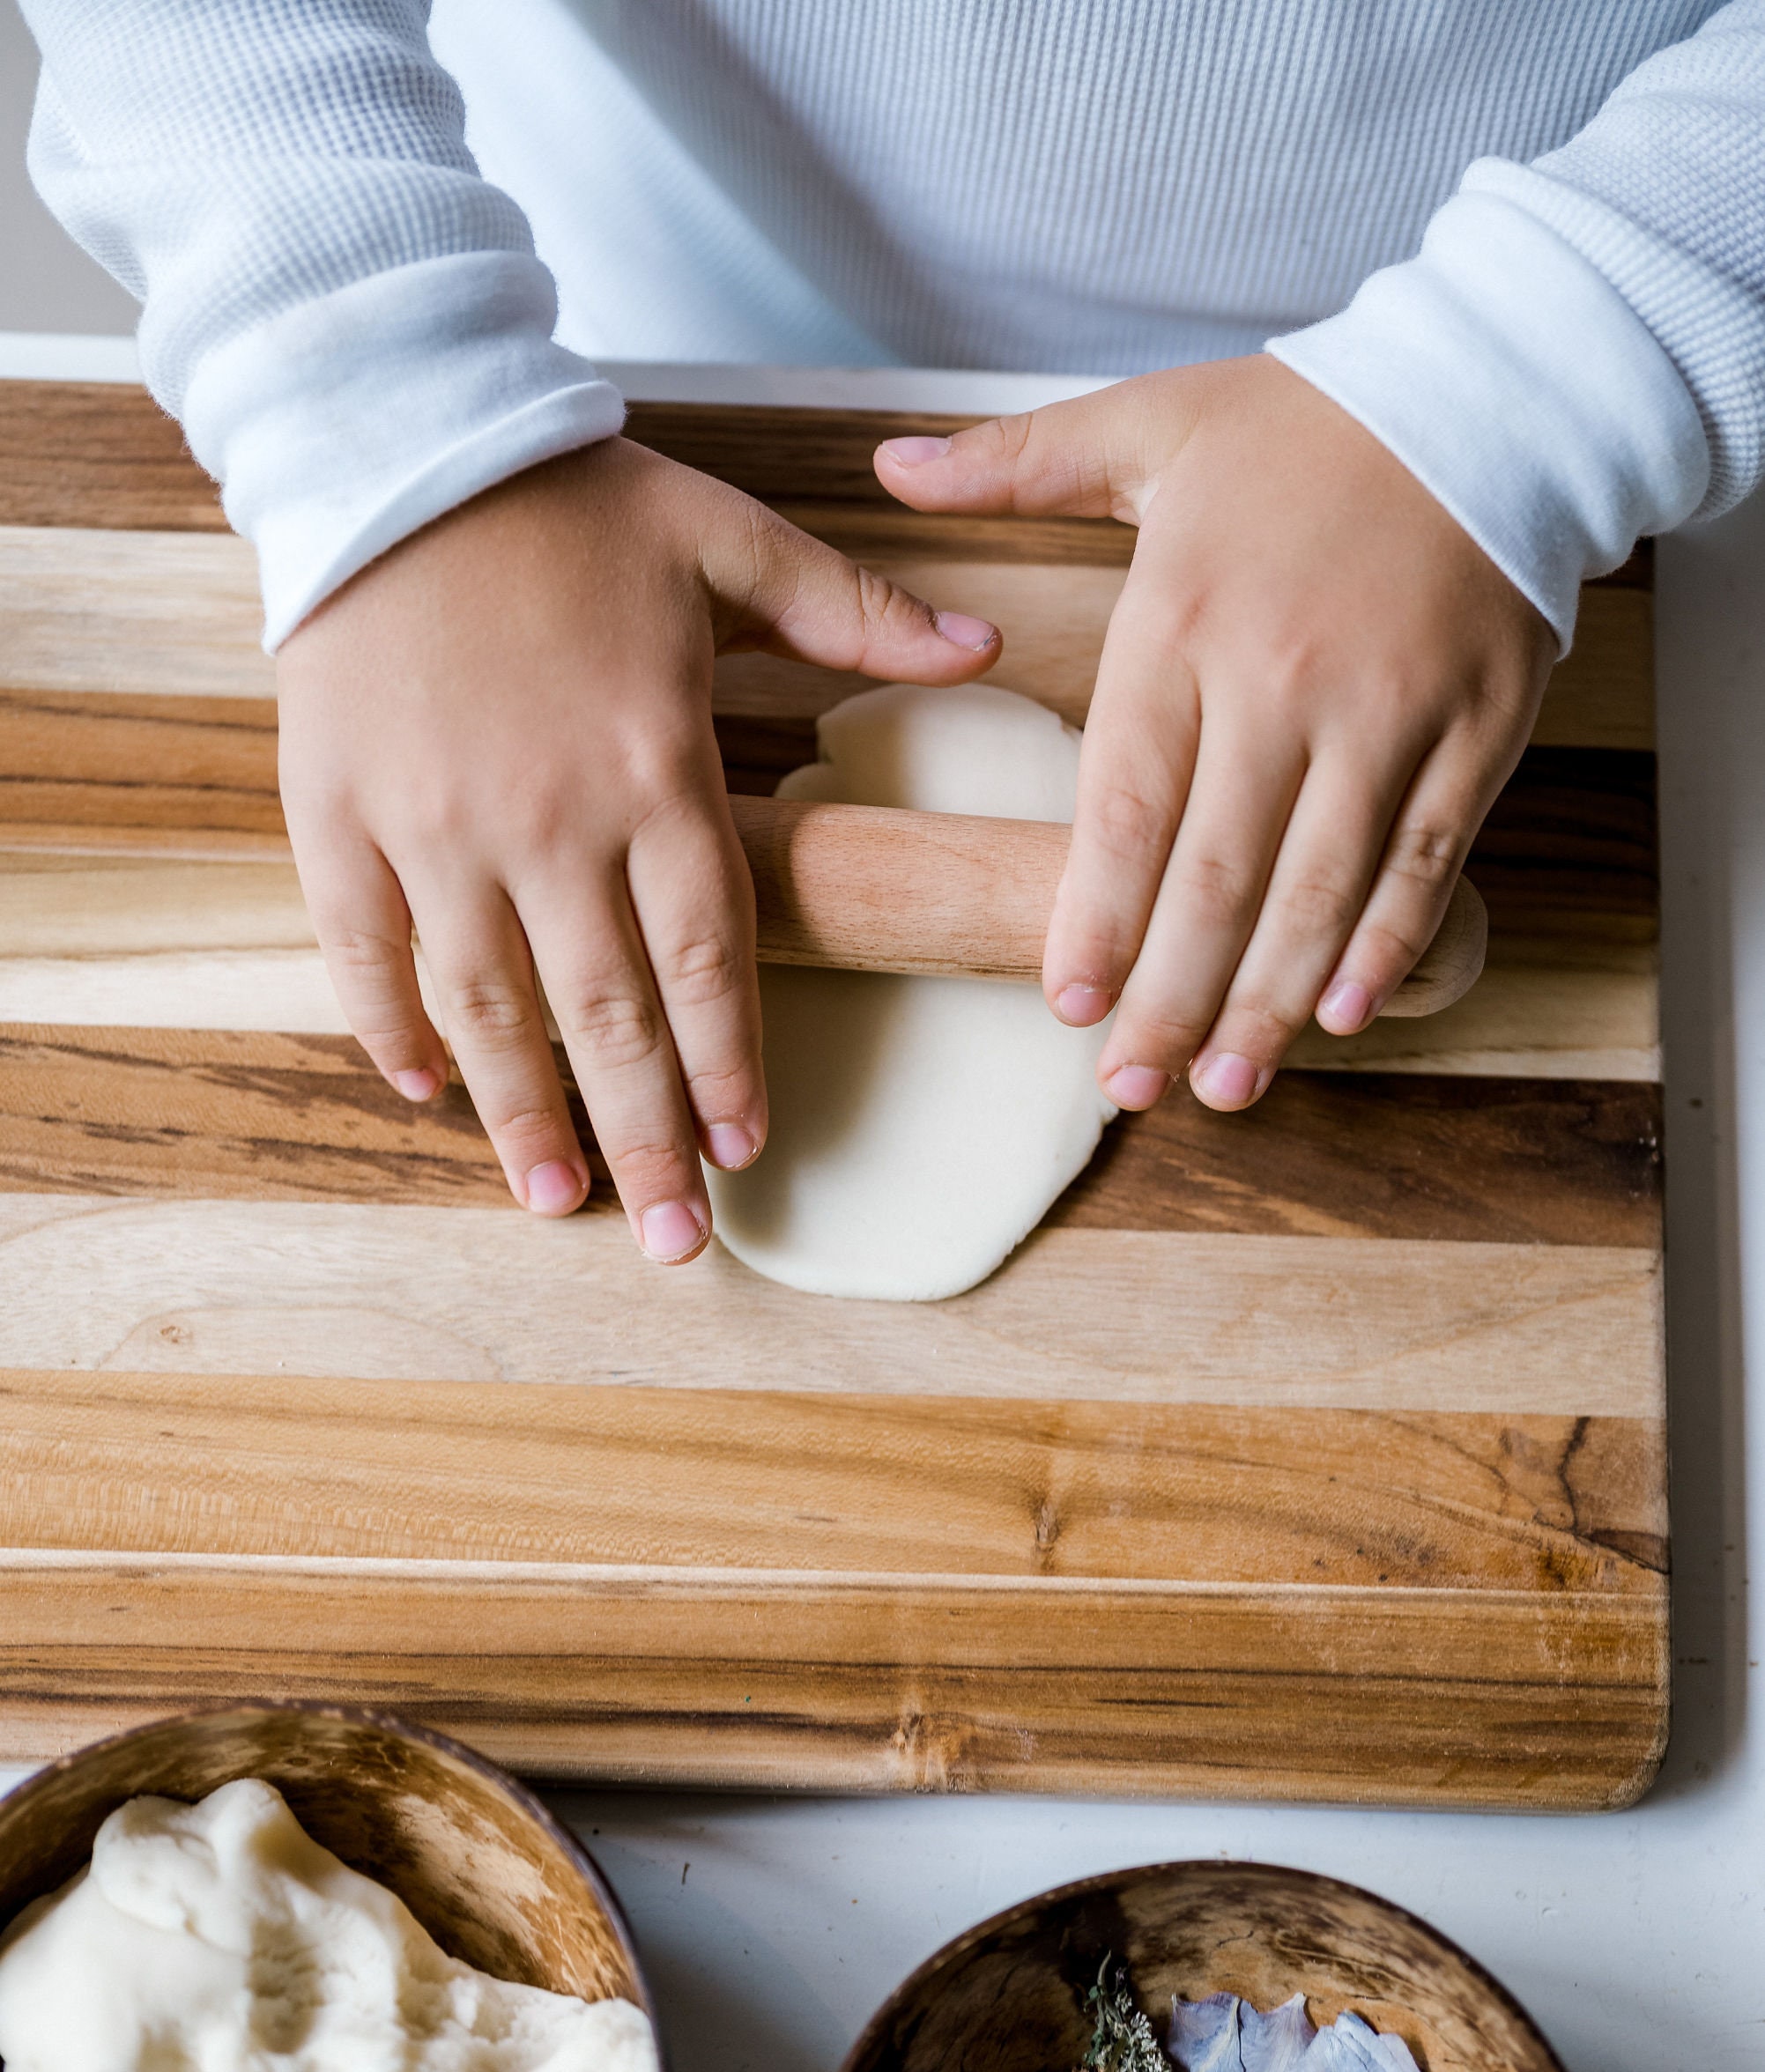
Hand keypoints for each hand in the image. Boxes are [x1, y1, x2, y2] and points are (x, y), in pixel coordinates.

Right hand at [276, 439, 999, 1251]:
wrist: (393, 435)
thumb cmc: (571, 499)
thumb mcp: (727, 538)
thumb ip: (856, 618)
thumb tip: (986, 654)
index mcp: (655, 769)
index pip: (707, 960)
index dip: (728, 1067)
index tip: (746, 1148)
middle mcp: (550, 822)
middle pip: (609, 1016)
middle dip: (648, 1138)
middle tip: (677, 1239)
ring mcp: (437, 827)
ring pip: (490, 1009)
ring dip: (528, 1116)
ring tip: (559, 1201)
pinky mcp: (340, 814)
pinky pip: (366, 949)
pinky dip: (394, 1025)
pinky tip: (428, 1090)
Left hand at [875, 357, 1554, 1111]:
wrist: (1492, 389)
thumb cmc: (1306, 421)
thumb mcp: (1153, 421)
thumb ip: (1018, 463)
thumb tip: (889, 470)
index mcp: (1186, 617)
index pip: (1129, 804)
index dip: (1098, 917)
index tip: (1069, 1005)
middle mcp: (1283, 677)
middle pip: (1217, 874)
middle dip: (1170, 996)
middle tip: (1131, 1086)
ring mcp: (1387, 710)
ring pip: (1319, 887)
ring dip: (1269, 1001)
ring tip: (1225, 1084)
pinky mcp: (1476, 727)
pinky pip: (1423, 857)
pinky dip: (1383, 943)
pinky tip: (1340, 1013)